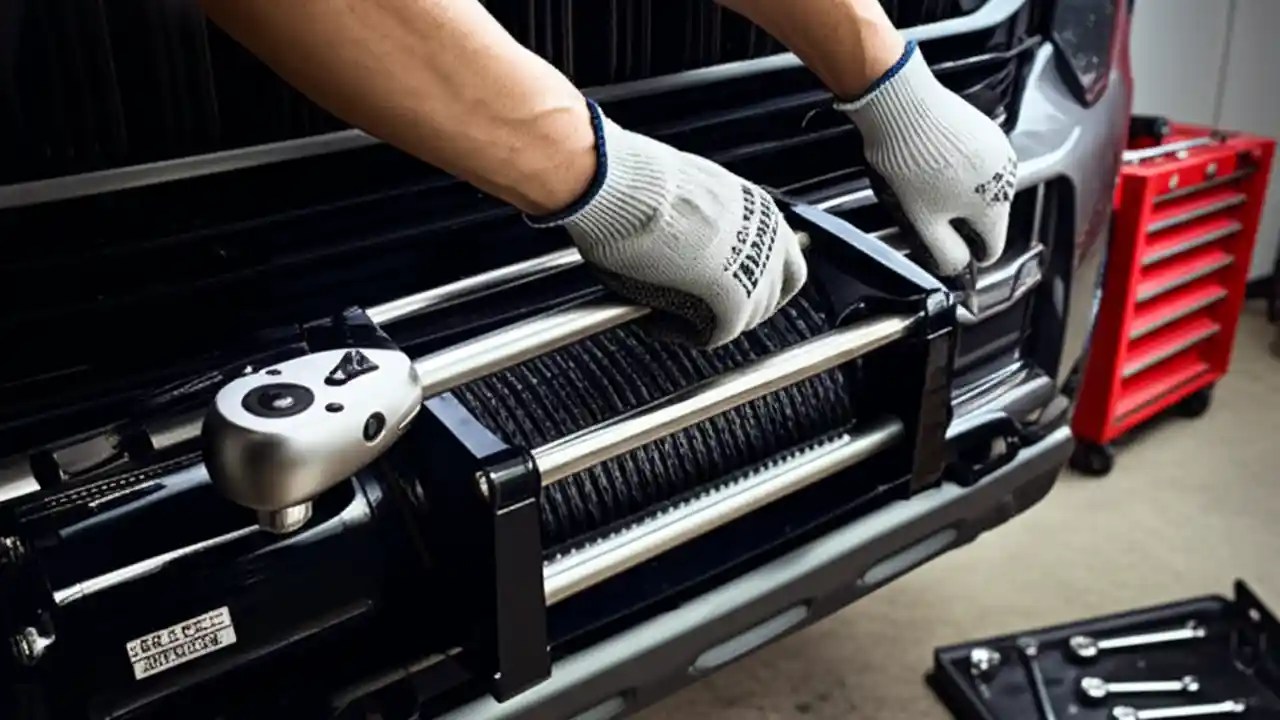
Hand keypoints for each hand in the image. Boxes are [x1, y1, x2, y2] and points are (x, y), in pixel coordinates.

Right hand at [528, 101, 807, 347]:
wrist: (628, 187)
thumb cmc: (641, 182)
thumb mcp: (691, 192)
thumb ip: (707, 220)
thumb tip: (690, 238)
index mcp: (760, 210)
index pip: (784, 262)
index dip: (757, 282)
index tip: (727, 287)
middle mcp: (767, 239)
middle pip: (770, 295)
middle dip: (733, 306)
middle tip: (696, 308)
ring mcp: (756, 270)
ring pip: (746, 318)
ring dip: (709, 320)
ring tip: (668, 311)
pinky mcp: (734, 300)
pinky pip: (715, 334)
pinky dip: (684, 333)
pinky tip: (656, 321)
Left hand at [838, 41, 1016, 275]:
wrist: (903, 105)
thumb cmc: (912, 161)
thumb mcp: (924, 220)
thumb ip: (945, 251)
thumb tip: (956, 267)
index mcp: (996, 206)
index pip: (993, 247)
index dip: (970, 255)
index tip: (953, 251)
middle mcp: (1007, 178)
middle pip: (987, 216)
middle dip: (961, 220)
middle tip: (928, 212)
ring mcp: (999, 149)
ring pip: (982, 188)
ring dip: (959, 193)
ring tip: (927, 183)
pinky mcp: (986, 129)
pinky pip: (977, 162)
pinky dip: (959, 168)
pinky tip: (933, 162)